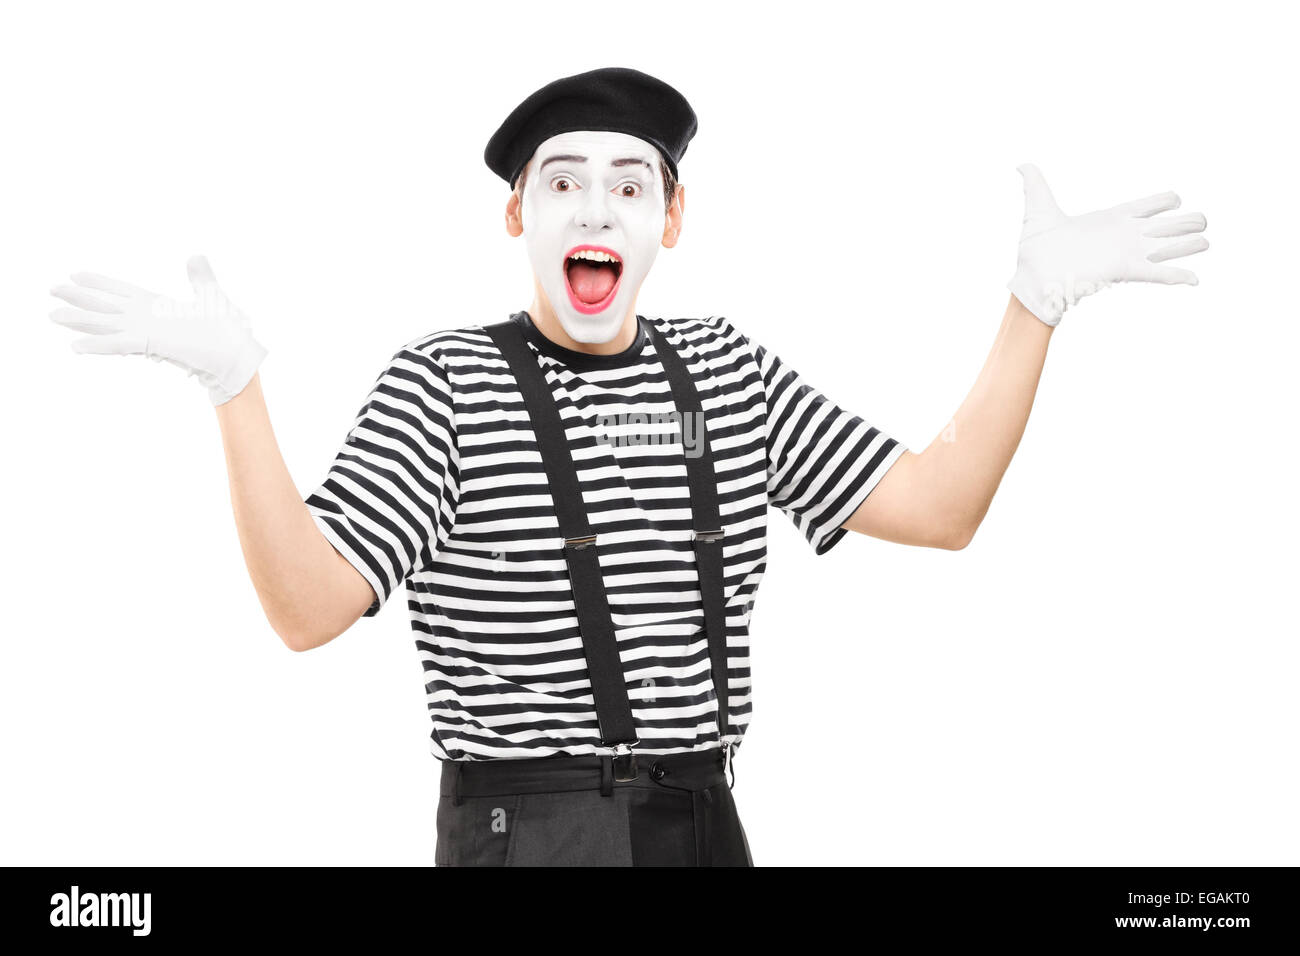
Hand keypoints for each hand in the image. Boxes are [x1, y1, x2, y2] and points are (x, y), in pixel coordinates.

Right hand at [49, 255, 266, 404]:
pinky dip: (98, 345)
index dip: (99, 283)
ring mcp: (147, 332)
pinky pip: (119, 344)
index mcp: (157, 305)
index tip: (76, 274)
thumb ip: (200, 276)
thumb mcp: (211, 295)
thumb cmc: (226, 330)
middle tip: (51, 290)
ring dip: (79, 321)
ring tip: (53, 315)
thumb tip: (196, 256)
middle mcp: (147, 318)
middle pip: (106, 305)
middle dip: (79, 298)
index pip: (121, 291)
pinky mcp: (152, 344)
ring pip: (106, 325)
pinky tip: (75, 345)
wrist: (236, 354)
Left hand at [1007, 164, 1208, 327]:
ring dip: (1189, 244)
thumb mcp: (1037, 211)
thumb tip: (1021, 164)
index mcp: (1110, 220)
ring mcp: (1127, 253)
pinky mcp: (1124, 271)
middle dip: (1187, 222)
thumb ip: (1035, 185)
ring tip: (1206, 241)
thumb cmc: (1033, 252)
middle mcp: (1123, 236)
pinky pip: (1157, 273)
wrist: (1030, 280)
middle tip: (1202, 221)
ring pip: (1169, 246)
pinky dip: (1177, 275)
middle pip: (1167, 225)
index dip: (1163, 201)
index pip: (1146, 206)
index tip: (1176, 197)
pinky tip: (1195, 279)